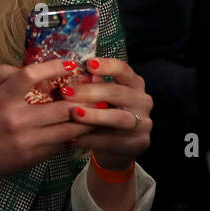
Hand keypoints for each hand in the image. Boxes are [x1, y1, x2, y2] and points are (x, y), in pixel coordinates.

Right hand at [0, 60, 91, 188]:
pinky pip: (59, 145)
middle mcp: (16, 119)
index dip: (54, 67)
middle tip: (95, 90)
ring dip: (84, 120)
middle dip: (82, 98)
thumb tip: (26, 67)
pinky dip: (71, 136)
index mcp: (0, 98)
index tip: (71, 65)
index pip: (32, 76)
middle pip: (61, 106)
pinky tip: (78, 129)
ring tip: (96, 111)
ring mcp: (26, 140)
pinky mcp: (31, 157)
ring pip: (67, 129)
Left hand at [63, 57, 152, 171]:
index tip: (88, 64)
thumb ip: (90, 85)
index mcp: (132, 84)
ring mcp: (143, 123)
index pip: (123, 70)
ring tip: (74, 114)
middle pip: (118, 93)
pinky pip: (114, 141)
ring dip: (94, 115)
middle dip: (90, 92)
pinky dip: (92, 139)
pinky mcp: (138, 143)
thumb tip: (74, 77)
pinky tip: (74, 138)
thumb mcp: (97, 97)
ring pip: (119, 117)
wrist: (114, 146)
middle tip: (67, 92)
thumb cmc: (102, 113)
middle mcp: (142, 101)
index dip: (107, 66)